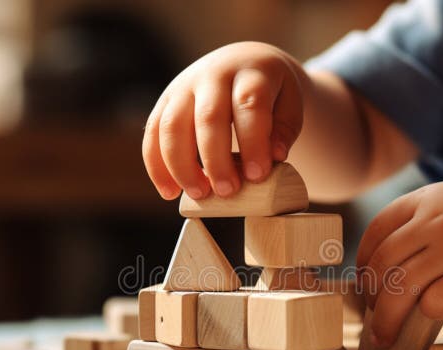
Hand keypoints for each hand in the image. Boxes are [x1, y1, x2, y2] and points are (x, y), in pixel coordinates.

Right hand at [143, 42, 305, 199]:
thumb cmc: (270, 92)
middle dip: (216, 159)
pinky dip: (157, 166)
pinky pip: (152, 134)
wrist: (244, 62)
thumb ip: (285, 129)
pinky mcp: (165, 102)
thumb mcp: (290, 103)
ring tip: (200, 194)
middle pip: (208, 117)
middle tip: (228, 192)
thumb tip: (274, 156)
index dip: (253, 141)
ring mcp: (183, 86)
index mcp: (250, 72)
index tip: (258, 175)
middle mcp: (213, 75)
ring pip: (172, 126)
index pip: (250, 104)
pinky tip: (169, 192)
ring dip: (182, 165)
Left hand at [356, 179, 442, 346]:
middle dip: (368, 296)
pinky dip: (422, 315)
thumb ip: (417, 225)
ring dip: (385, 319)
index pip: (374, 233)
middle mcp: (435, 220)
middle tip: (370, 315)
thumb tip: (381, 277)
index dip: (361, 265)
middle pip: (382, 265)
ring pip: (400, 288)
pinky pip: (434, 302)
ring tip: (382, 335)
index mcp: (423, 199)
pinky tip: (425, 320)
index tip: (363, 285)